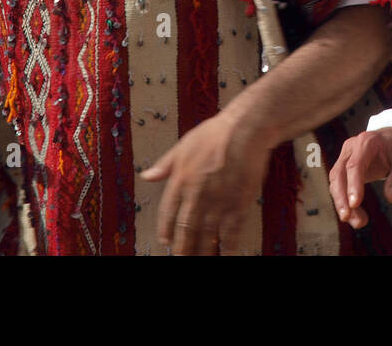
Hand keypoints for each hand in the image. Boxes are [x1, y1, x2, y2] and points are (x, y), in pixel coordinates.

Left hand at [140, 108, 269, 254]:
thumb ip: (165, 164)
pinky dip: (227, 248)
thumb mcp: (183, 144)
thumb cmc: (215, 132)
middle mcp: (196, 196)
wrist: (245, 130)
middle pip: (185, 230)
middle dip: (182, 248)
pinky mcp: (238, 205)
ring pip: (206, 236)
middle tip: (180, 258)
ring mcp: (217, 203)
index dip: (166, 229)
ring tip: (199, 261)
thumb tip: (146, 176)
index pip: (168, 213)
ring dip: (201, 252)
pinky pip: (230, 234)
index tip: (165, 241)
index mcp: (180, 181)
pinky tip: (225, 255)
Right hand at [328, 127, 391, 228]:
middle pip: (339, 174)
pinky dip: (345, 202)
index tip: (355, 204)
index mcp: (366, 142)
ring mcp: (345, 157)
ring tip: (358, 222)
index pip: (355, 165)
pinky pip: (340, 186)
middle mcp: (351, 148)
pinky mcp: (345, 168)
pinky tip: (356, 216)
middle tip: (348, 217)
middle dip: (341, 197)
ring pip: (336, 182)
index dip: (353, 185)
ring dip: (342, 203)